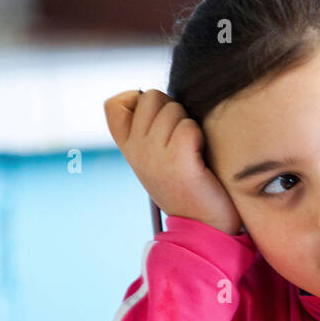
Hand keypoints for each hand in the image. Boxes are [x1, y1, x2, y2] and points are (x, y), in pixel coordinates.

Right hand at [103, 89, 242, 236]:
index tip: (157, 124)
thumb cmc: (189, 183)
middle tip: (181, 140)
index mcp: (127, 147)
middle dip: (172, 109)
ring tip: (191, 152)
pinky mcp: (176, 161)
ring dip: (189, 124)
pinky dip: (199, 136)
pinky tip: (198, 157)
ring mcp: (152, 155)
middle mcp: (134, 150)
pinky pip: (188, 126)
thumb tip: (157, 96)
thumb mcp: (158, 155)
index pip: (115, 104)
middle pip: (151, 96)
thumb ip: (151, 127)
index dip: (140, 100)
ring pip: (173, 108)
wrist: (204, 224)